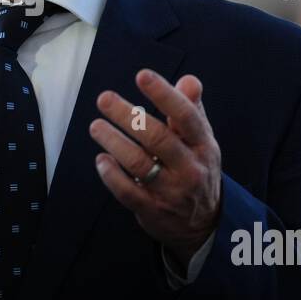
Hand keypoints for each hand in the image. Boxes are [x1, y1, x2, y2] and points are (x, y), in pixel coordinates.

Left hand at [90, 70, 221, 270]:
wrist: (204, 223)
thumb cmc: (196, 169)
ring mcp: (171, 191)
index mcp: (203, 145)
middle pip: (157, 138)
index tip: (142, 76)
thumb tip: (188, 80)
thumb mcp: (201, 140)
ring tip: (96, 126)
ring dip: (114, 142)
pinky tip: (101, 159)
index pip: (185, 115)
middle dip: (127, 116)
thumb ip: (192, 109)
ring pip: (139, 163)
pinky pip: (128, 191)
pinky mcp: (152, 209)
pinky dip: (111, 175)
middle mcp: (189, 167)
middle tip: (105, 98)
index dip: (164, 94)